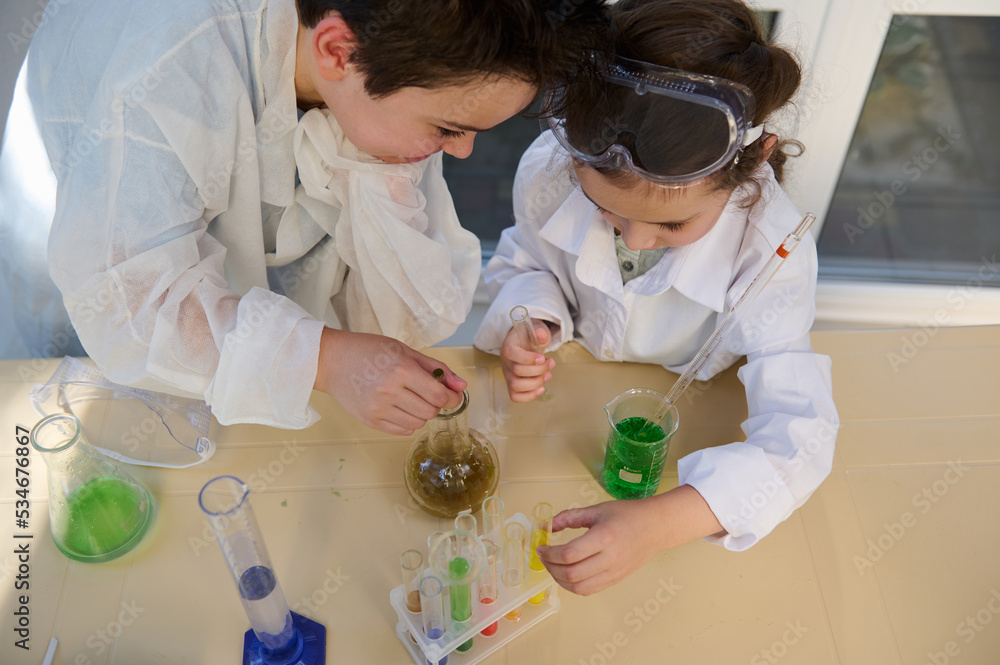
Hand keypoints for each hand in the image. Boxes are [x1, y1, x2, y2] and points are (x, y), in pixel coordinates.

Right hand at [313, 327, 465, 434]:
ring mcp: (378, 408)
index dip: (452, 398)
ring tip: (410, 398)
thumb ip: (436, 368)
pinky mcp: (370, 420)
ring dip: (421, 413)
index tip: (452, 395)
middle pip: (431, 411)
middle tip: (426, 392)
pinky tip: (399, 407)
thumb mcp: (405, 351)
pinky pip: (402, 431)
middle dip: (435, 404)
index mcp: (401, 370)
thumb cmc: (368, 350)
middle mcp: (390, 391)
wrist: (332, 360)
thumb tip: (461, 386)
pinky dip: (408, 422)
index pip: (439, 396)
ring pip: (418, 423)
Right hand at [500, 319, 555, 401]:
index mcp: (508, 346)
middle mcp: (506, 362)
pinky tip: (541, 388)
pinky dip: (529, 396)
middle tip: (550, 363)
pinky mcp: (512, 384)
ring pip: (515, 386)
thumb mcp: (535, 331)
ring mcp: (508, 375)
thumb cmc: (529, 339)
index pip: (511, 353)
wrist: (523, 345)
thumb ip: (539, 332)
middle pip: (516, 371)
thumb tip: (541, 334)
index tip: (542, 357)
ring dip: (535, 383)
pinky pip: (515, 396)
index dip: (528, 358)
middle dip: (538, 370)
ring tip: (548, 375)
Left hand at [537, 486, 723, 594]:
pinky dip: (574, 586)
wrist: (656, 527)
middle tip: (544, 557)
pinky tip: (568, 574)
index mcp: (604, 537)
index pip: (569, 554)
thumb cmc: (628, 515)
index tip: (541, 547)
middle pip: (571, 574)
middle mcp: (610, 558)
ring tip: (553, 567)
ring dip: (560, 580)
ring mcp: (614, 572)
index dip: (549, 554)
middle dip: (550, 567)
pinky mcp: (616, 580)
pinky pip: (589, 590)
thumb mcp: (597, 510)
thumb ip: (570, 517)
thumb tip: (547, 525)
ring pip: (579, 588)